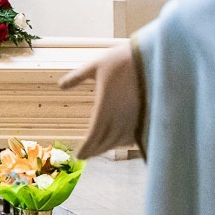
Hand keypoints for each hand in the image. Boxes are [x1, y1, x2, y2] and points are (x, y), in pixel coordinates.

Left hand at [59, 42, 142, 157]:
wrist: (154, 57)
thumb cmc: (121, 59)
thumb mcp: (94, 66)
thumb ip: (77, 77)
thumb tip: (61, 85)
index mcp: (105, 108)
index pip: (94, 135)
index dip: (86, 148)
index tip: (79, 157)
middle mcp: (120, 117)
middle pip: (106, 141)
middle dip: (95, 150)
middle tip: (86, 156)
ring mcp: (134, 117)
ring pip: (120, 140)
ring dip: (109, 147)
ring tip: (99, 150)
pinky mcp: (146, 114)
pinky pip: (133, 134)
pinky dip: (124, 140)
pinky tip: (121, 141)